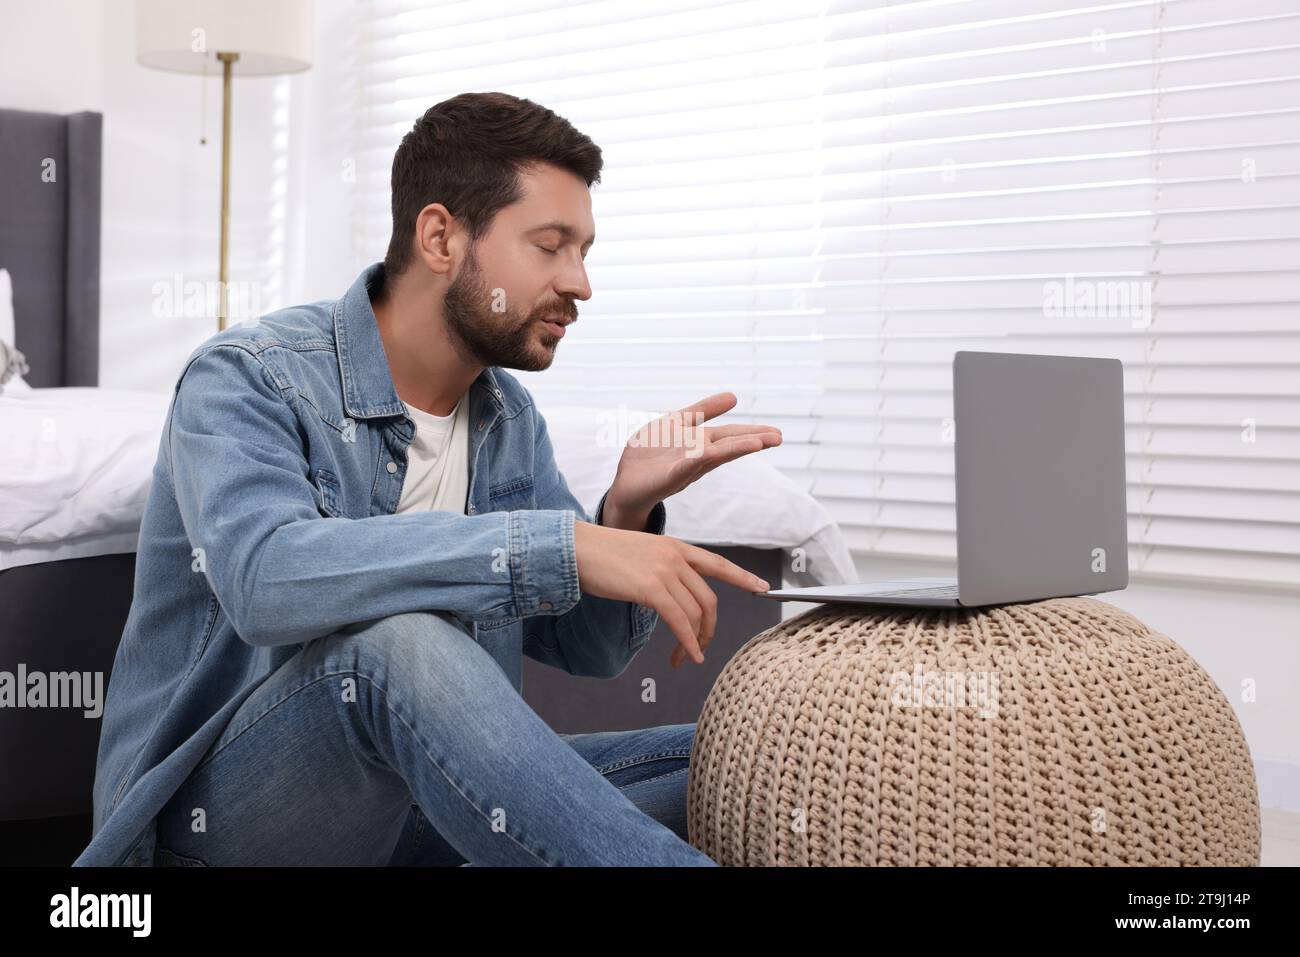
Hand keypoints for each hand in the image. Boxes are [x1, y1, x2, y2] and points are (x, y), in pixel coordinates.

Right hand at [573, 520, 768, 667]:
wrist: (574, 549)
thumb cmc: (600, 556)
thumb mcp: (639, 557)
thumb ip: (660, 571)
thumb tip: (669, 599)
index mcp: (675, 546)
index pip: (717, 563)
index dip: (742, 577)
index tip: (762, 587)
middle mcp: (675, 556)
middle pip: (708, 598)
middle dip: (709, 628)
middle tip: (702, 648)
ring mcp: (664, 570)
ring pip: (695, 613)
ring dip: (694, 641)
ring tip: (684, 658)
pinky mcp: (651, 587)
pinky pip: (679, 621)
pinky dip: (688, 642)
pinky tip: (688, 656)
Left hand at [605, 392, 780, 517]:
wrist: (626, 483)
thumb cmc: (652, 455)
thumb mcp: (677, 423)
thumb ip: (704, 410)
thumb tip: (734, 396)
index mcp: (701, 444)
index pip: (731, 436)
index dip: (753, 433)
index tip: (778, 434)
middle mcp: (697, 457)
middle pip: (728, 447)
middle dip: (751, 442)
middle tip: (778, 438)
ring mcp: (683, 469)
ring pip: (711, 457)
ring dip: (733, 450)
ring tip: (757, 443)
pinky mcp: (665, 479)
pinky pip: (682, 468)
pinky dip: (696, 460)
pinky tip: (709, 452)